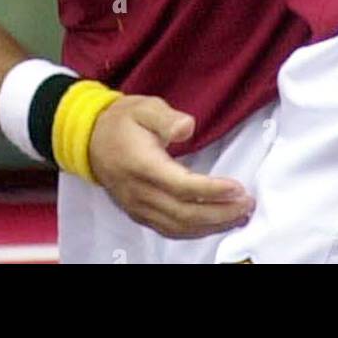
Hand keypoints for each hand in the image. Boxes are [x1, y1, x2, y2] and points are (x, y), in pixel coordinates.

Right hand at [88, 94, 254, 239]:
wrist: (90, 140)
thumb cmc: (121, 122)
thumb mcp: (144, 107)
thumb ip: (166, 116)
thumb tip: (188, 127)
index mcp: (142, 165)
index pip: (181, 186)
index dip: (212, 190)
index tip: (237, 188)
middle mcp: (140, 192)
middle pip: (184, 213)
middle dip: (219, 213)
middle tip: (247, 205)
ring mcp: (138, 207)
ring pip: (178, 226)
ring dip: (211, 225)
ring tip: (238, 216)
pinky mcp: (139, 213)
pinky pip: (169, 230)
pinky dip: (195, 231)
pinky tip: (213, 224)